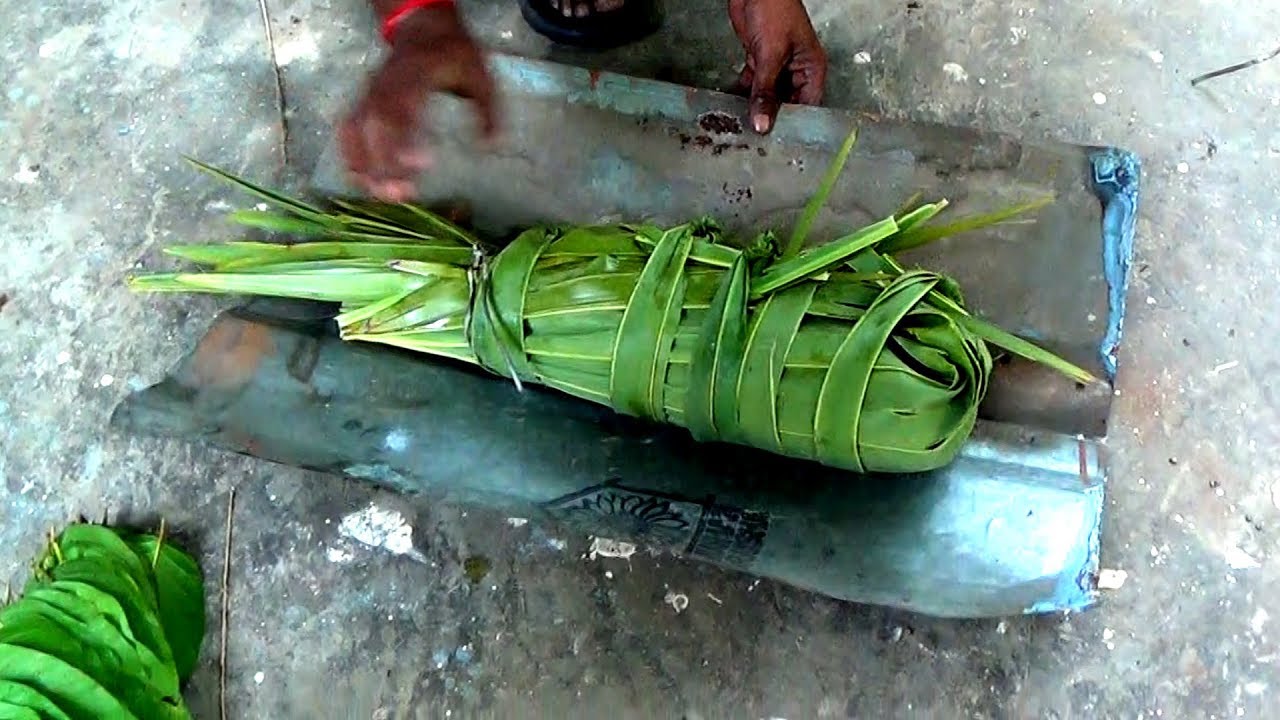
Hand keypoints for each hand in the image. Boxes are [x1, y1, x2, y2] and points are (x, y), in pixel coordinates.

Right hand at [339, 7, 497, 201]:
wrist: (424, 27)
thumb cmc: (455, 55)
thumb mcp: (482, 77)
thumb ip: (488, 112)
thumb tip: (490, 146)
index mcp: (416, 75)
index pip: (402, 108)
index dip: (405, 139)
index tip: (419, 166)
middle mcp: (386, 83)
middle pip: (374, 125)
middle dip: (383, 163)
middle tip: (400, 194)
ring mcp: (371, 91)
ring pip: (355, 129)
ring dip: (364, 165)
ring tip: (380, 195)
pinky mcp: (363, 99)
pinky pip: (347, 128)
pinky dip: (350, 155)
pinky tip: (362, 180)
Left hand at [727, 0, 826, 134]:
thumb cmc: (773, 11)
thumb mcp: (771, 55)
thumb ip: (765, 92)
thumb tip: (763, 125)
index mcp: (812, 69)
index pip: (808, 105)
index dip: (795, 124)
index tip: (780, 142)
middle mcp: (797, 71)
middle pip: (787, 104)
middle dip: (772, 118)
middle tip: (757, 142)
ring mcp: (777, 67)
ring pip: (768, 96)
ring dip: (755, 108)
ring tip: (743, 130)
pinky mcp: (759, 61)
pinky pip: (753, 85)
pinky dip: (743, 94)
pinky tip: (732, 109)